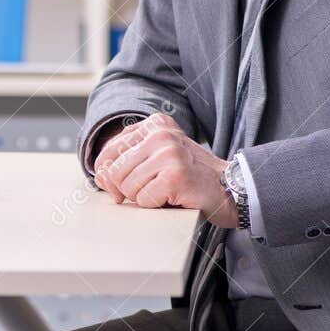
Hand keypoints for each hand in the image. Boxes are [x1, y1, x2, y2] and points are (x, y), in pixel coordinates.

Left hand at [92, 112, 237, 225]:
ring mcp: (168, 152)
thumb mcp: (156, 160)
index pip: (109, 151)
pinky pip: (144, 199)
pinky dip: (156, 205)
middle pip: (115, 171)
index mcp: (154, 125)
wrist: (229, 190)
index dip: (109, 175)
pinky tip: (174, 197)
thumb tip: (100, 176)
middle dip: (128, 190)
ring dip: (144, 198)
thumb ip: (126, 162)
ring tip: (166, 192)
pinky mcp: (174, 174)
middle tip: (152, 191)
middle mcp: (160, 134)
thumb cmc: (190, 178)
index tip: (122, 186)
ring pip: (127, 187)